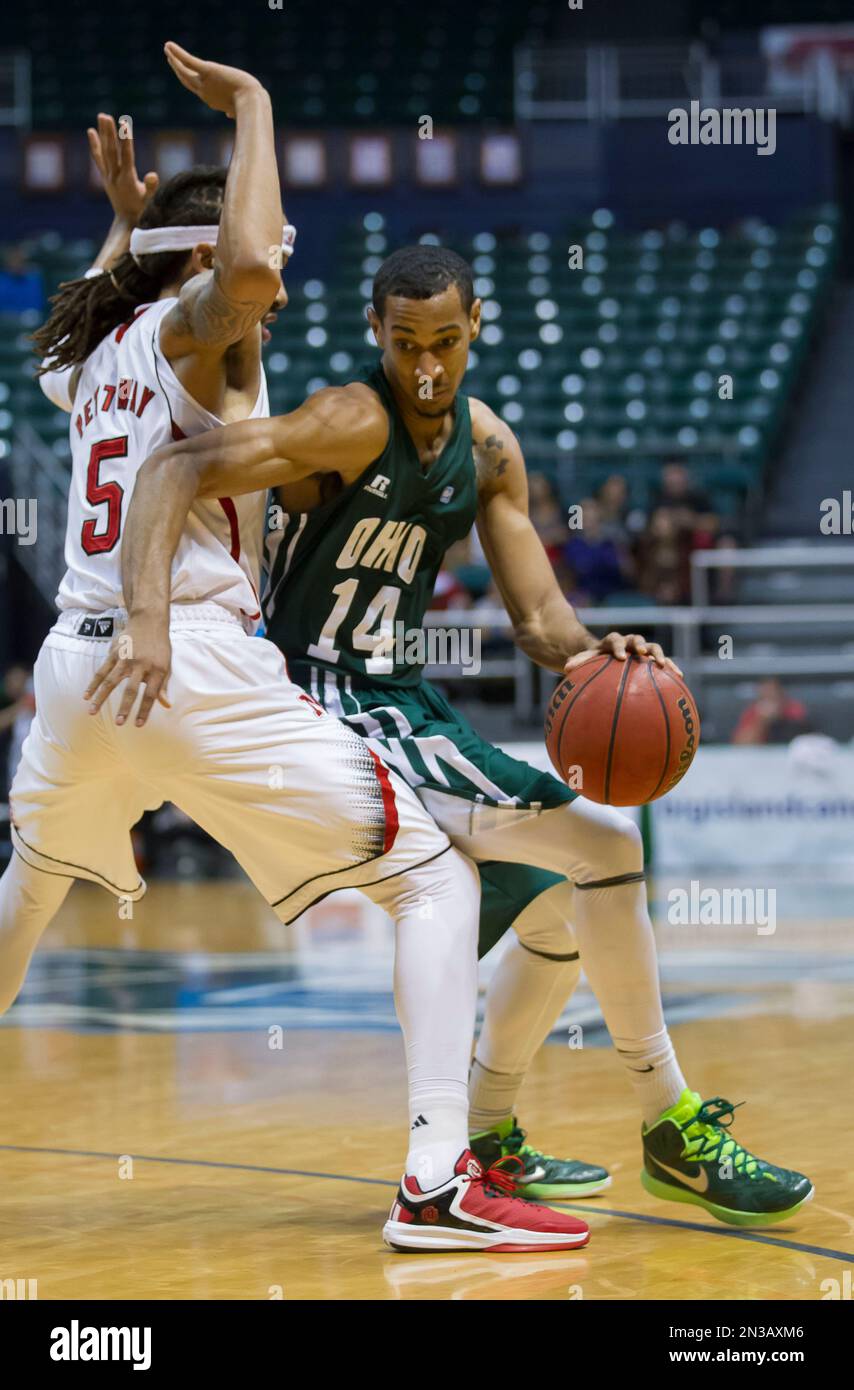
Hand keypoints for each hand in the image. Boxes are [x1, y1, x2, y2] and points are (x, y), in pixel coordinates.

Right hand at [83, 616, 171, 726]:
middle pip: (131, 690)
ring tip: (92, 712)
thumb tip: (166, 705)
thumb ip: (163, 686)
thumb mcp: (166, 665)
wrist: (149, 622)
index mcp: (157, 670)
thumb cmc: (159, 647)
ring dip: (101, 698)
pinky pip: (101, 671)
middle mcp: (141, 665)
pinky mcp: (114, 653)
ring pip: (111, 681)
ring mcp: (126, 658)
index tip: (138, 724)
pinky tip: (87, 696)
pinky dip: (93, 684)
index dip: (144, 710)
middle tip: (119, 723)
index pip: (151, 695)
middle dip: (124, 708)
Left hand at [88, 114, 158, 224]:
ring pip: (104, 152)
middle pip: (111, 151)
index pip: (126, 155)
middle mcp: (115, 176)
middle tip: (106, 116)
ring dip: (102, 134)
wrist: (127, 222)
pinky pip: (98, 158)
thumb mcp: (150, 201)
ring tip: (101, 116)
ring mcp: (108, 176)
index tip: (124, 124)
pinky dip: (95, 145)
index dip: (126, 140)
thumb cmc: (142, 211)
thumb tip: (153, 175)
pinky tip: (91, 132)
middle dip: (109, 133)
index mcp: (127, 180)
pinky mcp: (105, 176)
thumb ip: (152, 188)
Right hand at [164, 41, 264, 117]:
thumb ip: (231, 111)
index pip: (196, 88)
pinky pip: (188, 61)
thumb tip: (230, 116)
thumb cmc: (250, 106)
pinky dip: (178, 53)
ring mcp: (204, 83)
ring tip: (167, 49)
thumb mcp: (238, 108)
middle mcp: (204, 92)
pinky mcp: (208, 71)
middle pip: (186, 79)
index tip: (184, 70)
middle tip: (171, 59)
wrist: (251, 101)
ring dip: (174, 59)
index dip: (189, 79)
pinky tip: (169, 46)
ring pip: (184, 70)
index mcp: (211, 100)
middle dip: (178, 69)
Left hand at [564, 632, 682, 676]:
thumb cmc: (597, 659)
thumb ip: (580, 661)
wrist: (609, 654)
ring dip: (660, 655)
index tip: (620, 657)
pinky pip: (664, 661)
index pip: (615, 640)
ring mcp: (642, 650)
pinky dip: (672, 667)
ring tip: (667, 666)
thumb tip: (566, 668)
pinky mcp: (652, 659)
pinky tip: (680, 677)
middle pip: (637, 639)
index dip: (618, 646)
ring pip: (653, 648)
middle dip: (640, 646)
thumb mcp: (587, 660)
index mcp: (613, 641)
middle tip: (642, 654)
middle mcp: (629, 643)